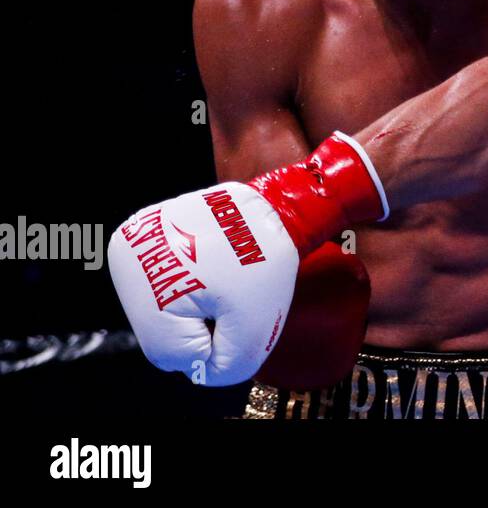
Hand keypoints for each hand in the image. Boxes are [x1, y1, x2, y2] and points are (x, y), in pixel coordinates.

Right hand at [107, 133, 386, 385]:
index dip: (214, 345)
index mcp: (150, 284)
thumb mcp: (257, 326)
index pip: (173, 355)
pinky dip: (183, 285)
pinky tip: (205, 268)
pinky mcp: (139, 235)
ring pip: (157, 309)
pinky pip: (157, 282)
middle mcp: (127, 260)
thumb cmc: (265, 261)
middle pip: (160, 333)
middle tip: (228, 296)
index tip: (234, 313)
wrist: (270, 205)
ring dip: (190, 308)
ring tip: (217, 279)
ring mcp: (130, 244)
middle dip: (200, 327)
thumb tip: (202, 371)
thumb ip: (229, 365)